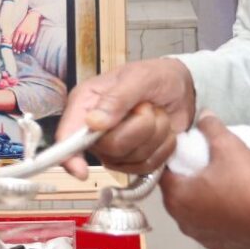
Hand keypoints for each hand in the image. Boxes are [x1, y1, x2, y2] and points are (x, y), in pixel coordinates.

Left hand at [11, 9, 43, 52]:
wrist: (32, 16)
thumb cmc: (24, 22)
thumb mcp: (18, 27)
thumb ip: (14, 33)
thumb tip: (10, 40)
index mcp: (18, 30)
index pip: (15, 40)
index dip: (14, 46)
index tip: (14, 50)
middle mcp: (23, 32)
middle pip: (20, 42)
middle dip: (19, 48)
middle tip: (18, 52)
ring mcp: (29, 33)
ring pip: (26, 42)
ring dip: (24, 48)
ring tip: (23, 51)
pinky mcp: (34, 33)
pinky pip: (32, 41)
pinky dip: (30, 45)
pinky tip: (28, 48)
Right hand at [58, 58, 196, 177]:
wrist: (181, 90)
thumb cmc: (156, 77)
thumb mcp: (140, 77)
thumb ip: (118, 98)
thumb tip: (94, 123)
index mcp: (86, 104)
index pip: (67, 136)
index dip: (69, 157)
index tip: (81, 171)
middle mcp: (94, 129)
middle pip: (111, 148)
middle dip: (139, 128)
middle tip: (147, 107)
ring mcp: (112, 148)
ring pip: (133, 158)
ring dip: (155, 134)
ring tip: (156, 114)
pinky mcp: (131, 160)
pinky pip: (147, 166)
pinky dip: (163, 147)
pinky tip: (162, 131)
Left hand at [159, 114, 249, 248]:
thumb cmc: (248, 183)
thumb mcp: (230, 147)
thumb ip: (212, 128)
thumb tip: (204, 114)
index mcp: (177, 198)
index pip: (163, 175)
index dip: (173, 162)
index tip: (186, 154)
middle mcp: (184, 223)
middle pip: (178, 198)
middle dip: (188, 184)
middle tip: (206, 170)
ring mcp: (204, 241)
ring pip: (196, 218)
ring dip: (204, 206)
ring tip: (223, 190)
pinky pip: (216, 234)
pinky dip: (221, 224)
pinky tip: (236, 213)